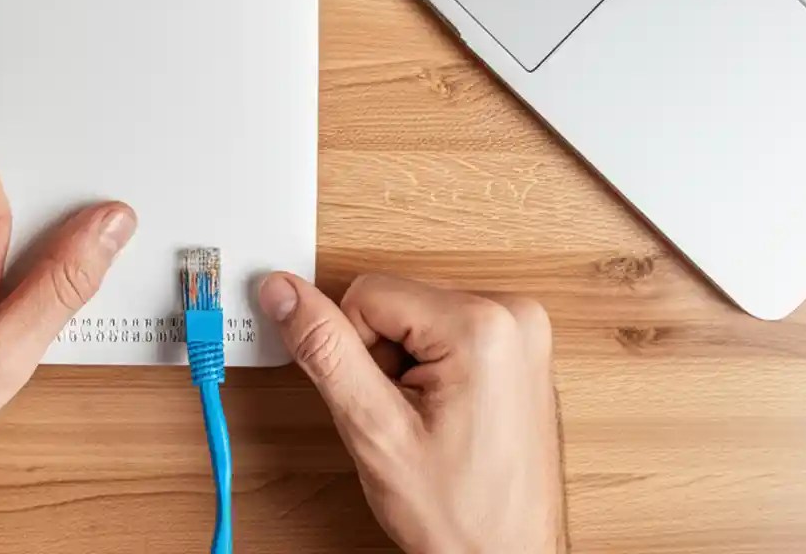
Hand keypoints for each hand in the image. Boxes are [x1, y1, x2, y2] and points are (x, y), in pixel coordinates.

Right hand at [258, 273, 564, 553]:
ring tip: (430, 421)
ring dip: (406, 366)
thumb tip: (283, 293)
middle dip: (383, 359)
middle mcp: (512, 313)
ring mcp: (521, 329)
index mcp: (482, 325)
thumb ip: (325, 351)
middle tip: (408, 418)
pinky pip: (444, 331)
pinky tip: (446, 414)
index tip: (384, 403)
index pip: (367, 292)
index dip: (354, 353)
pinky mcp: (519, 344)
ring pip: (415, 317)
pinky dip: (431, 369)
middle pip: (394, 302)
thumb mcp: (375, 431)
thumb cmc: (461, 513)